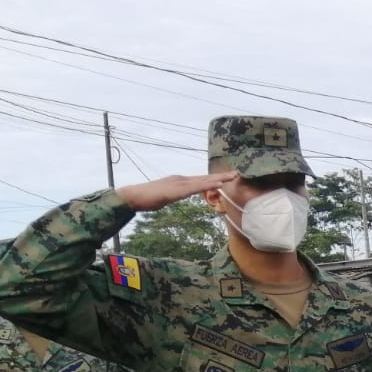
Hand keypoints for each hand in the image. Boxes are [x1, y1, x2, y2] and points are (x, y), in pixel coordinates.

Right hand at [115, 172, 236, 212]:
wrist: (134, 196)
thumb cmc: (147, 198)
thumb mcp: (166, 197)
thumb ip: (174, 195)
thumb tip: (179, 196)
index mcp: (180, 181)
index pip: (201, 180)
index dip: (215, 178)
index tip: (228, 177)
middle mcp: (181, 179)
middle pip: (205, 178)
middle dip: (222, 176)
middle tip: (237, 173)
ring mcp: (179, 183)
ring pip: (203, 181)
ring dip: (219, 179)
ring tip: (233, 177)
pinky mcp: (177, 190)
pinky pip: (196, 188)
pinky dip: (208, 185)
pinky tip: (219, 184)